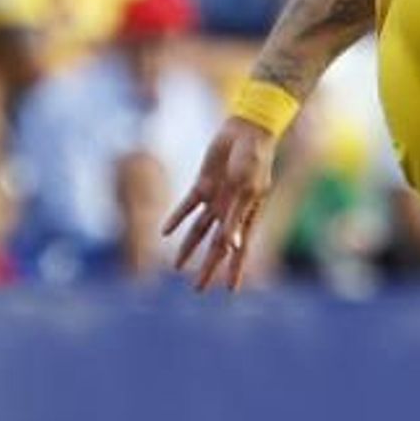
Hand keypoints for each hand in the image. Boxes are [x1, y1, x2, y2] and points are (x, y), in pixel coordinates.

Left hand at [164, 116, 279, 292]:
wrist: (247, 130)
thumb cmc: (254, 158)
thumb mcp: (247, 190)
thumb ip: (236, 218)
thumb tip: (231, 246)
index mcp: (247, 214)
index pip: (239, 249)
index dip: (234, 269)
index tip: (230, 290)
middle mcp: (231, 211)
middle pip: (217, 245)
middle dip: (208, 267)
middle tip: (198, 289)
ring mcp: (216, 199)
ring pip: (198, 230)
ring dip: (188, 248)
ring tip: (177, 268)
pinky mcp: (202, 184)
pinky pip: (186, 206)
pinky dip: (176, 219)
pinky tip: (165, 232)